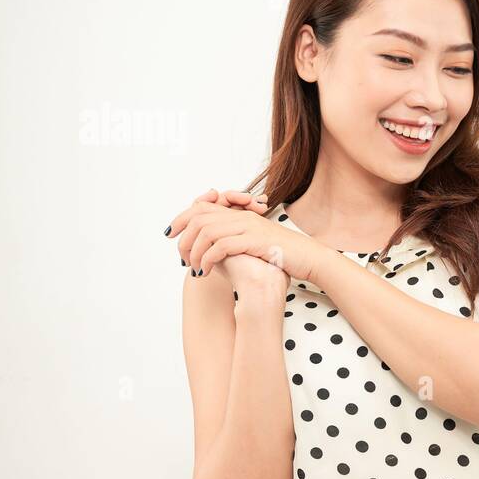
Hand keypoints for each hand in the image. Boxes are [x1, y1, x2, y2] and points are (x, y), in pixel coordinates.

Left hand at [165, 197, 326, 282]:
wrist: (308, 258)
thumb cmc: (282, 254)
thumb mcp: (253, 244)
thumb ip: (231, 243)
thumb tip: (209, 253)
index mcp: (240, 215)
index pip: (202, 207)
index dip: (182, 218)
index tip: (171, 235)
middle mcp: (242, 217)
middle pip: (199, 218)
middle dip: (184, 238)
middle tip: (181, 259)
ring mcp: (248, 227)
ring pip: (207, 232)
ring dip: (194, 252)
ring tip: (193, 269)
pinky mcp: (254, 241)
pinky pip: (221, 246)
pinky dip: (208, 259)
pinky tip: (205, 272)